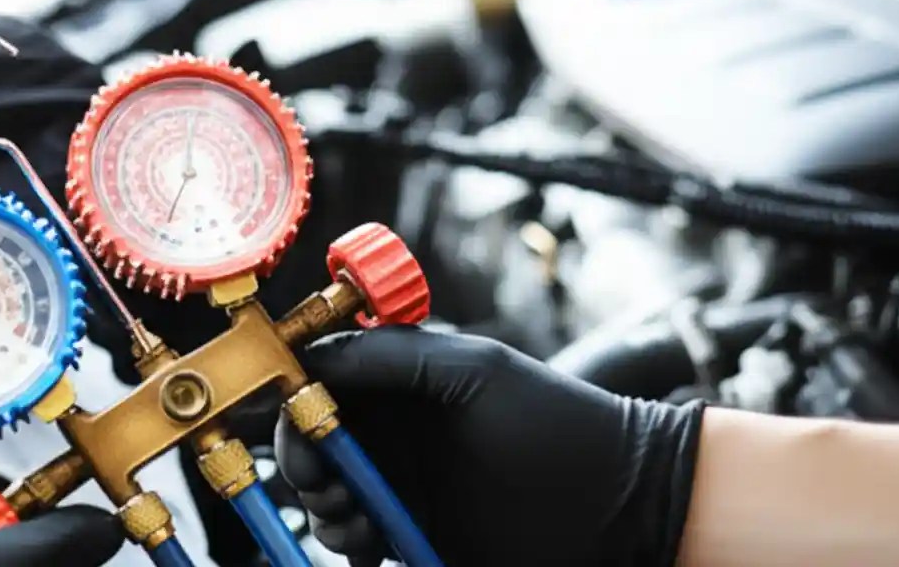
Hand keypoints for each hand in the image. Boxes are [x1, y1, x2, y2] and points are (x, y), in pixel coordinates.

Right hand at [274, 328, 703, 566]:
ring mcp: (406, 483)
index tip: (278, 409)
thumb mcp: (476, 371)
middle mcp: (399, 429)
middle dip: (302, 456)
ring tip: (353, 517)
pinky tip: (369, 543)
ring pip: (325, 493)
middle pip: (313, 438)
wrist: (620, 507)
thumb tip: (315, 355)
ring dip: (322, 504)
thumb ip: (394, 356)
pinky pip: (355, 539)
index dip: (293, 390)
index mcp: (407, 380)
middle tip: (320, 476)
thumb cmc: (558, 425)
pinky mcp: (415, 534)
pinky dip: (345, 541)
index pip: (326, 376)